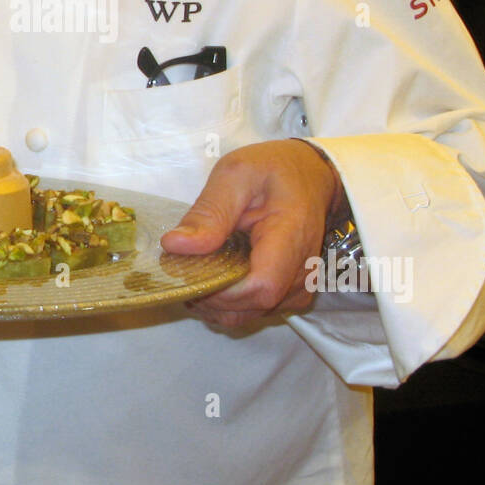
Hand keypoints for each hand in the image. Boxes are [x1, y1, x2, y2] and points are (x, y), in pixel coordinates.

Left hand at [160, 140, 344, 330]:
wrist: (310, 176)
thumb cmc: (274, 171)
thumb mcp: (236, 174)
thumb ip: (209, 212)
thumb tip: (174, 246)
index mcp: (292, 237)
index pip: (261, 288)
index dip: (220, 291)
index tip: (189, 272)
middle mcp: (303, 272)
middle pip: (251, 306)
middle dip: (208, 297)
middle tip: (182, 268)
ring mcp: (299, 287)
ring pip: (249, 314)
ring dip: (214, 302)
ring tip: (195, 270)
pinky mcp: (292, 294)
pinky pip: (255, 310)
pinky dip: (227, 301)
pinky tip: (214, 275)